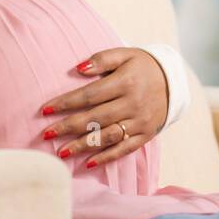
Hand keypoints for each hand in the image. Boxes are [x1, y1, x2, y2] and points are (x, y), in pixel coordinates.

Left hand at [38, 47, 168, 168]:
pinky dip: (106, 157)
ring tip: (61, 152)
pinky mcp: (145, 135)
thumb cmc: (142, 66)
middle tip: (46, 134)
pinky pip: (124, 149)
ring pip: (107, 136)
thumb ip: (101, 59)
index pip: (90, 94)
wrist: (173, 81)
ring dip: (83, 145)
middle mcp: (133, 104)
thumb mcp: (125, 54)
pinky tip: (88, 163)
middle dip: (68, 127)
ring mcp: (140, 122)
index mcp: (125, 82)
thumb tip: (77, 69)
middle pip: (95, 118)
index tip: (45, 110)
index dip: (66, 102)